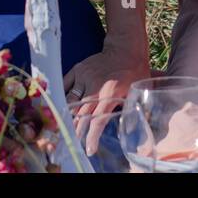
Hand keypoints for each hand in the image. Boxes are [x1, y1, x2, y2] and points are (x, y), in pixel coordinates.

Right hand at [63, 40, 151, 155]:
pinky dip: (62, 97)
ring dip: (68, 117)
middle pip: (81, 114)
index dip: (92, 137)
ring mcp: (84, 77)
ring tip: (65, 128)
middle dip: (77, 131)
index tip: (89, 149)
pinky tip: (60, 107)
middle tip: (73, 142)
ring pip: (71, 102)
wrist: (125, 47)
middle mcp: (95, 86)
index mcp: (111, 93)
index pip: (98, 120)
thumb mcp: (137, 91)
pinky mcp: (78, 69)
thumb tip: (130, 129)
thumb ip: (130, 108)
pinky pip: (65, 86)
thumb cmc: (135, 70)